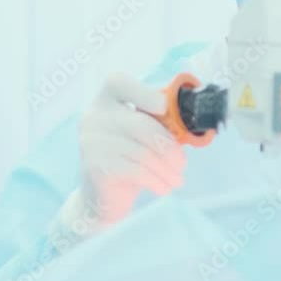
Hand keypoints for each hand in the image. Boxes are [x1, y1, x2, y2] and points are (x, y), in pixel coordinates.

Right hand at [77, 73, 186, 225]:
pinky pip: (136, 170)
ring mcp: (90, 140)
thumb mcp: (141, 136)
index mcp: (106, 100)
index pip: (118, 82)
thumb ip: (157, 121)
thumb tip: (189, 119)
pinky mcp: (94, 165)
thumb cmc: (128, 160)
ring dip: (166, 168)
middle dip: (169, 146)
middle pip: (140, 124)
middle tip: (182, 163)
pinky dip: (156, 180)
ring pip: (142, 151)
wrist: (101, 198)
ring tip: (177, 178)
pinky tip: (164, 187)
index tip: (164, 107)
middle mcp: (93, 116)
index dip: (143, 92)